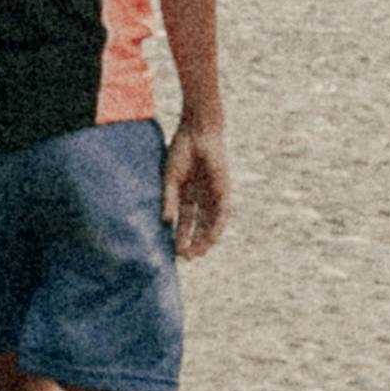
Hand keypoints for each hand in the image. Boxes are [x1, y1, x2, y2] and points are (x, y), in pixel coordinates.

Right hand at [166, 131, 230, 259]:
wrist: (197, 132)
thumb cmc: (181, 150)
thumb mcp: (171, 179)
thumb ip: (169, 199)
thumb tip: (165, 221)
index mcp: (187, 194)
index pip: (185, 221)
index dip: (180, 236)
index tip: (174, 252)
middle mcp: (202, 197)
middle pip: (199, 225)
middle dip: (193, 241)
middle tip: (186, 258)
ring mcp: (214, 194)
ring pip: (211, 223)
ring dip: (205, 239)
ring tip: (197, 253)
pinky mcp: (224, 190)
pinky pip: (222, 213)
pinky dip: (217, 227)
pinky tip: (211, 240)